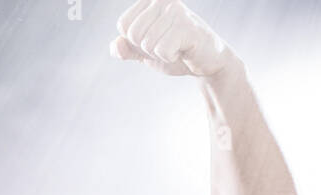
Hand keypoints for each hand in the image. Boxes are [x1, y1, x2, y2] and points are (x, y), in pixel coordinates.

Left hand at [110, 0, 233, 77]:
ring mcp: (176, 11)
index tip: (155, 40)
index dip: (135, 42)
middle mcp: (162, 0)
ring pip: (147, 43)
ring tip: (176, 47)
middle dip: (147, 48)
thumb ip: (126, 49)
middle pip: (133, 34)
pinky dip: (170, 58)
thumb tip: (115, 45)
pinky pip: (162, 50)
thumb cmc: (175, 51)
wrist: (205, 62)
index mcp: (150, 0)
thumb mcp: (145, 51)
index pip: (123, 25)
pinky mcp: (187, 26)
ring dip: (160, 54)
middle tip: (167, 45)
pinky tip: (183, 51)